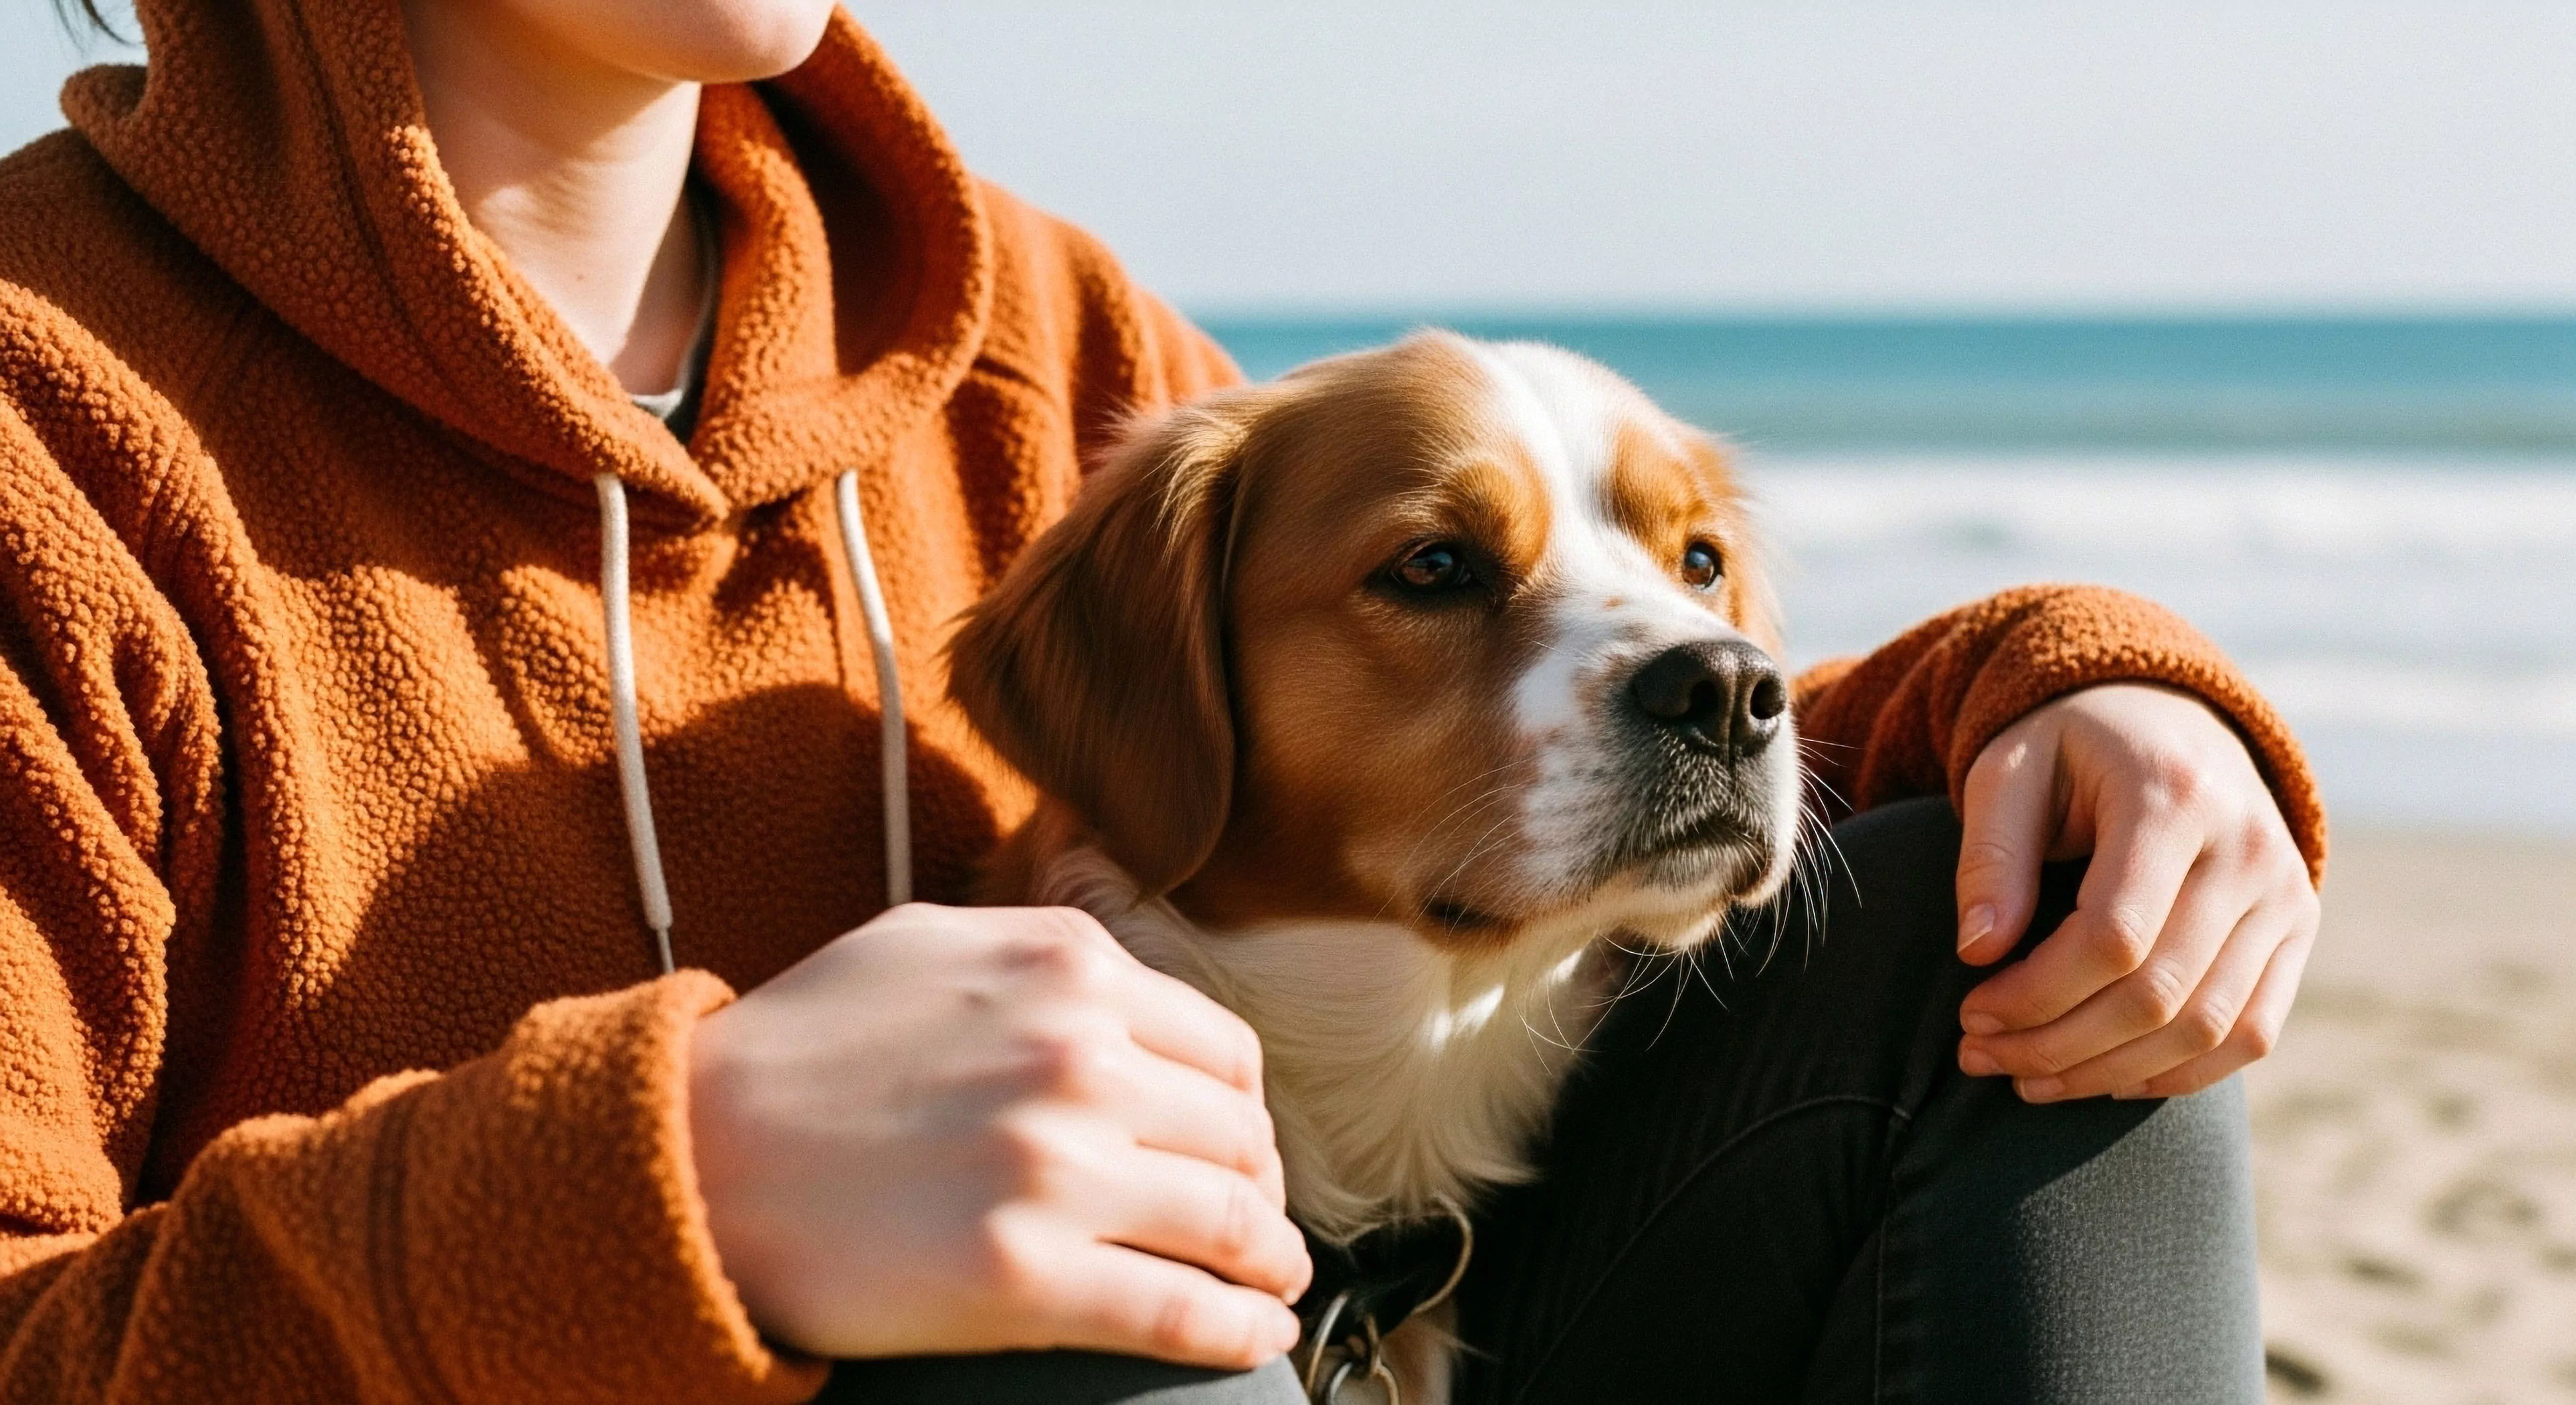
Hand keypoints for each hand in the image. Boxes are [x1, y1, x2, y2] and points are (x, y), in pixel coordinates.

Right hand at [686, 904, 1309, 1367]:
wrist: (691, 1151)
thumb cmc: (803, 1048)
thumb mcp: (933, 944)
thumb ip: (1045, 951)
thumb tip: (1129, 988)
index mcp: (1069, 970)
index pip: (1225, 1052)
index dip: (1245, 1113)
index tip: (1241, 1148)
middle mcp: (1077, 1058)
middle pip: (1238, 1138)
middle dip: (1261, 1188)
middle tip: (1259, 1225)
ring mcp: (1054, 1168)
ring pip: (1231, 1224)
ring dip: (1270, 1262)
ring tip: (1271, 1283)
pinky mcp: (1024, 1277)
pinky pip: (1180, 1312)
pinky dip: (1239, 1330)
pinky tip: (1256, 1336)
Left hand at [1951, 684, 2318, 1101]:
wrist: (2164, 715)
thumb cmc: (2068, 748)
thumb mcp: (2008, 771)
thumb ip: (1990, 855)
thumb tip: (1978, 951)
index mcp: (2174, 797)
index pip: (2114, 935)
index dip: (2036, 994)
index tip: (1970, 1014)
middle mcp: (2248, 848)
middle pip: (2159, 992)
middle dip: (2058, 1043)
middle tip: (1981, 1054)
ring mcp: (2285, 893)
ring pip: (2207, 1027)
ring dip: (2107, 1071)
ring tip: (2027, 1075)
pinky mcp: (2297, 928)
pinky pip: (2251, 1034)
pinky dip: (2177, 1073)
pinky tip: (2102, 1076)